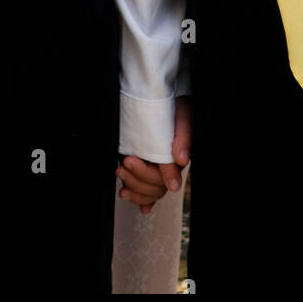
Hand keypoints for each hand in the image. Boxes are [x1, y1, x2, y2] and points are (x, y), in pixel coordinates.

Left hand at [117, 96, 192, 211]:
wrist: (172, 102)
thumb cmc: (178, 110)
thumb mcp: (182, 120)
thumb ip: (183, 139)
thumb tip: (181, 160)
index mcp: (178, 160)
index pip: (162, 178)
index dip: (143, 173)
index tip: (128, 159)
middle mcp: (170, 168)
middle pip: (155, 188)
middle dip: (135, 179)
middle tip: (121, 166)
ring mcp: (161, 170)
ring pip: (150, 191)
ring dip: (133, 188)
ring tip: (120, 174)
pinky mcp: (152, 168)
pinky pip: (149, 192)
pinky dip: (140, 198)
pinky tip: (133, 199)